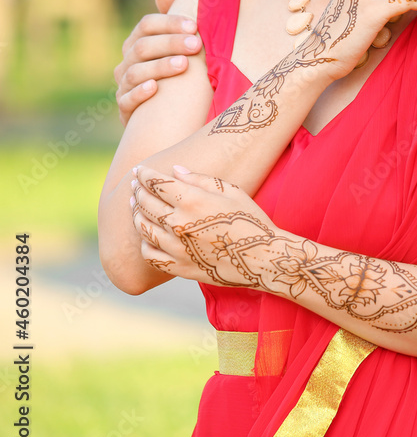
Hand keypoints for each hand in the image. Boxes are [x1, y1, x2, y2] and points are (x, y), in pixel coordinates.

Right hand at [115, 0, 201, 125]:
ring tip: (183, 65)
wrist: (170, 116)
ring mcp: (124, 85)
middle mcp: (127, 61)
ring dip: (160, 67)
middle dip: (170, 44)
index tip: (194, 25)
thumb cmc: (176, 73)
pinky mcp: (126, 109)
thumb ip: (171, 15)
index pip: (147, 26)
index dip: (168, 23)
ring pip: (136, 72)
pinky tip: (155, 88)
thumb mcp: (177, 44)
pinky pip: (127, 100)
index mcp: (138, 42)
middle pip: (143, 47)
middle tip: (197, 45)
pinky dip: (140, 93)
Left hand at [129, 164, 286, 288]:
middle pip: (146, 203)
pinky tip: (147, 235)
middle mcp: (179, 224)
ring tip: (135, 206)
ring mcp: (176, 248)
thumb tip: (174, 171)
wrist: (262, 257)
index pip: (156, 183)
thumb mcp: (231, 191)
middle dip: (138, 190)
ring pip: (143, 228)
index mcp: (192, 201)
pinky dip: (144, 242)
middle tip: (135, 185)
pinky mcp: (178, 267)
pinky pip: (150, 253)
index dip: (144, 174)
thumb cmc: (250, 219)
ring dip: (136, 213)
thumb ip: (199, 179)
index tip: (139, 169)